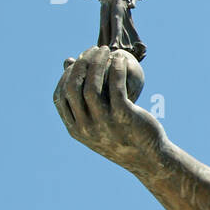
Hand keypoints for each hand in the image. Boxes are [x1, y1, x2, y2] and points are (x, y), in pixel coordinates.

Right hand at [53, 47, 164, 171]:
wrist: (149, 159)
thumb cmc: (123, 137)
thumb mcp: (99, 122)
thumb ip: (85, 100)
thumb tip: (69, 67)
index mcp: (76, 130)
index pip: (61, 96)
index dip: (66, 76)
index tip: (76, 62)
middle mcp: (86, 128)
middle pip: (74, 87)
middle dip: (81, 64)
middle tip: (92, 50)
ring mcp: (104, 123)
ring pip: (93, 85)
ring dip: (98, 62)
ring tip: (106, 50)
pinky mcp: (124, 116)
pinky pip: (117, 85)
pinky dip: (117, 68)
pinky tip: (120, 58)